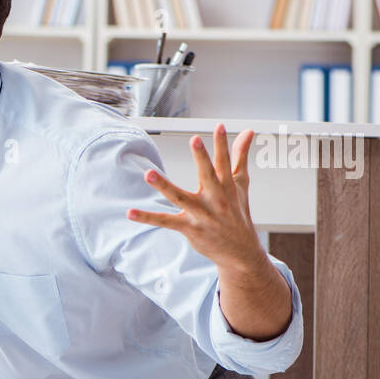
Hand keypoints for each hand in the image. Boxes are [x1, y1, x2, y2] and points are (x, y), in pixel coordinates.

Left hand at [127, 123, 265, 273]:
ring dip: (164, 186)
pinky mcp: (189, 228)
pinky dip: (148, 217)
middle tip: (195, 140)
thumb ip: (240, 156)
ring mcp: (201, 214)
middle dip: (202, 158)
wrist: (240, 251)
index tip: (218, 127)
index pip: (224, 162)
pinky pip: (165, 221)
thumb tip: (247, 132)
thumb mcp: (241, 184)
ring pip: (181, 198)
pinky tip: (131, 212)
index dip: (222, 144)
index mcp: (227, 187)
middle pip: (208, 176)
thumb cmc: (237, 214)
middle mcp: (215, 199)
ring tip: (149, 174)